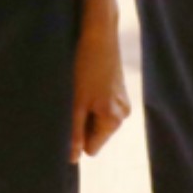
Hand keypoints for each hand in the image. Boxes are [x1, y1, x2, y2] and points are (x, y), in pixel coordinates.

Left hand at [71, 18, 130, 160]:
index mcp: (114, 119)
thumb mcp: (75, 102)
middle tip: (74, 99)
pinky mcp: (120, 91)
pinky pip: (103, 107)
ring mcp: (123, 102)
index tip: (69, 117)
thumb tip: (72, 159)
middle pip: (95, 134)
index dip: (76, 136)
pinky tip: (87, 82)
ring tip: (80, 89)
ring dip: (85, 110)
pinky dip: (92, 100)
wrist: (99, 34)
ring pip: (97, 120)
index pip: (91, 147)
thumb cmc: (84, 66)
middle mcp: (123, 114)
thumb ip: (74, 132)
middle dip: (82, 121)